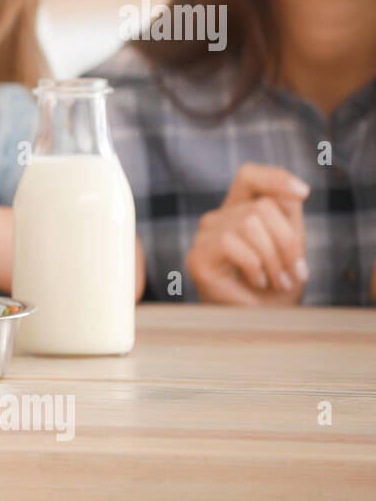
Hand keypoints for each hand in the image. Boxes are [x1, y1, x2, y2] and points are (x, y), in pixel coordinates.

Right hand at [186, 163, 309, 304]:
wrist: (259, 324)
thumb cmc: (274, 287)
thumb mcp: (290, 245)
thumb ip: (288, 215)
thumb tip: (295, 193)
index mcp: (239, 211)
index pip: (249, 177)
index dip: (275, 177)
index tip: (303, 193)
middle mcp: (218, 218)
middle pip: (260, 206)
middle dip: (287, 241)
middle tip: (292, 272)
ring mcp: (205, 236)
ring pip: (249, 223)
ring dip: (273, 258)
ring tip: (276, 280)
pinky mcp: (198, 256)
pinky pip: (232, 244)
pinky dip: (254, 265)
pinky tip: (256, 281)